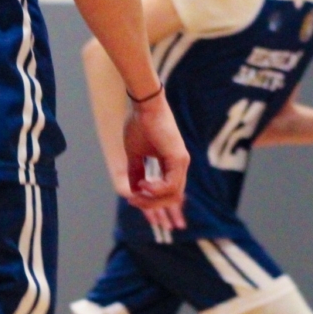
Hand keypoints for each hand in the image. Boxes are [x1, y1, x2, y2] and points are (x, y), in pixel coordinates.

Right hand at [123, 92, 189, 231]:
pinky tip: (144, 186)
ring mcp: (181, 162)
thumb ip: (135, 174)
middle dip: (153, 206)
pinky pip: (171, 185)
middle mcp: (179, 164)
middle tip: (133, 202)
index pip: (169, 192)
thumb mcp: (134, 155)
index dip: (155, 205)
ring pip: (173, 194)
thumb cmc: (138, 125)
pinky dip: (157, 190)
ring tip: (136, 194)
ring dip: (153, 199)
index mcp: (171, 164)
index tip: (141, 208)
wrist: (144, 105)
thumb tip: (131, 192)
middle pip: (172, 197)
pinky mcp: (179, 158)